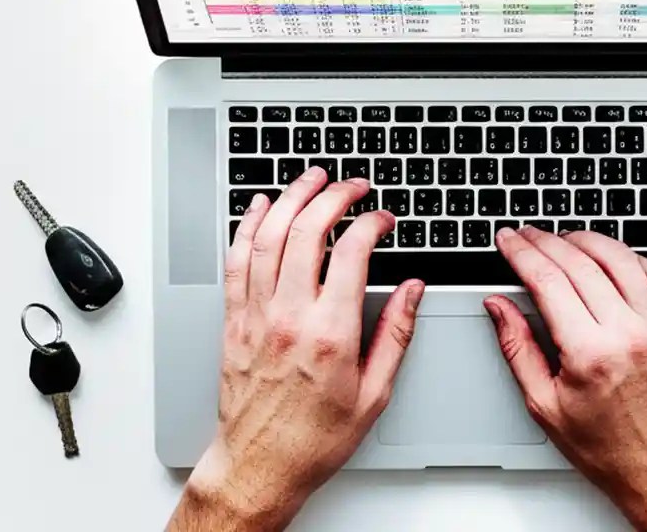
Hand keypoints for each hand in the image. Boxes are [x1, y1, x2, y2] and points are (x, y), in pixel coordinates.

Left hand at [169, 168, 422, 531]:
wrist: (261, 466)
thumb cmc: (316, 438)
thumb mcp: (375, 392)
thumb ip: (396, 333)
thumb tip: (412, 290)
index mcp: (330, 333)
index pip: (351, 253)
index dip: (371, 224)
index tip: (383, 219)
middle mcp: (289, 318)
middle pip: (308, 232)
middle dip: (333, 196)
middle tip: (352, 185)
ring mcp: (256, 316)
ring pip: (268, 237)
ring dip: (291, 199)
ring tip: (311, 180)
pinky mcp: (233, 322)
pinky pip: (235, 261)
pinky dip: (247, 226)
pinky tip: (259, 208)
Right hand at [486, 227, 646, 531]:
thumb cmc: (605, 447)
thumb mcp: (545, 405)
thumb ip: (518, 349)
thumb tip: (498, 307)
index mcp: (590, 354)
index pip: (548, 282)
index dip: (523, 254)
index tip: (509, 241)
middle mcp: (628, 334)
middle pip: (581, 264)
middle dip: (547, 242)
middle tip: (528, 234)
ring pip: (621, 260)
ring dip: (588, 241)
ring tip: (565, 238)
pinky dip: (635, 258)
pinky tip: (615, 257)